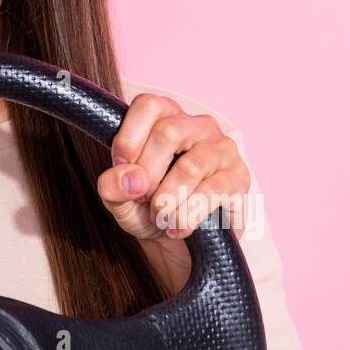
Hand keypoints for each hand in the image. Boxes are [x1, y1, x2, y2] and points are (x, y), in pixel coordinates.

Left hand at [96, 93, 250, 244]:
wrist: (179, 245)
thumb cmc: (148, 210)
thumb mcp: (119, 200)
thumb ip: (111, 186)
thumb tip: (132, 178)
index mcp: (166, 117)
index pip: (148, 105)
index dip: (129, 138)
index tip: (121, 167)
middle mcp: (197, 125)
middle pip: (167, 132)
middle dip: (147, 173)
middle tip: (142, 198)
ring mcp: (222, 148)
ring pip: (189, 166)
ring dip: (167, 199)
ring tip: (160, 216)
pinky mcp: (238, 176)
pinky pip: (211, 191)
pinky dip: (187, 215)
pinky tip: (178, 226)